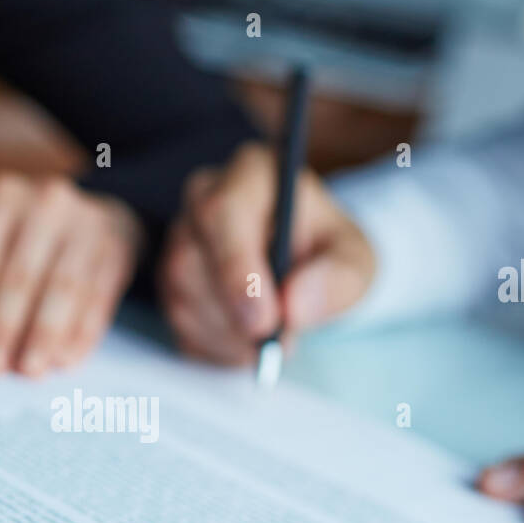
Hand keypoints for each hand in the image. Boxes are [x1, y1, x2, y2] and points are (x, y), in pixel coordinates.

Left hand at [0, 173, 141, 375]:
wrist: (94, 219)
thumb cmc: (19, 242)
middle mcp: (45, 203)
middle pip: (17, 275)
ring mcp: (87, 225)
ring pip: (62, 288)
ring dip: (42, 335)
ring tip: (26, 371)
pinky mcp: (118, 250)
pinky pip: (98, 297)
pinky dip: (81, 333)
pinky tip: (64, 360)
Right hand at [159, 142, 374, 364]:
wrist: (305, 270)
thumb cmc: (327, 254)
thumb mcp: (356, 260)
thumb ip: (337, 278)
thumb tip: (294, 307)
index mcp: (252, 174)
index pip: (222, 212)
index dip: (237, 271)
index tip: (264, 320)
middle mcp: (203, 198)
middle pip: (190, 261)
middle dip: (234, 316)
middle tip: (273, 343)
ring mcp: (178, 241)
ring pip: (181, 299)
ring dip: (229, 337)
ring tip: (269, 337)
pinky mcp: (167, 283)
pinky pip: (178, 327)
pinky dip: (216, 349)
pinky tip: (245, 339)